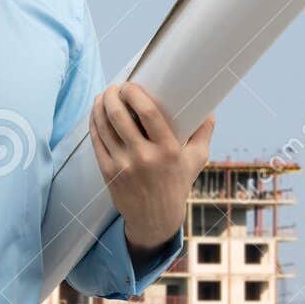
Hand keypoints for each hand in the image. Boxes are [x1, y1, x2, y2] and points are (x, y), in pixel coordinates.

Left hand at [89, 82, 214, 254]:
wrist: (155, 218)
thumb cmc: (177, 184)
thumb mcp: (196, 160)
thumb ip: (203, 134)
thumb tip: (210, 110)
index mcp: (168, 150)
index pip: (148, 113)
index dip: (134, 94)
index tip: (130, 85)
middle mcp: (144, 157)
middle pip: (120, 116)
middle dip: (113, 95)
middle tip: (115, 88)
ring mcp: (124, 165)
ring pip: (105, 127)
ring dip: (100, 106)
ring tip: (103, 96)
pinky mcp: (109, 173)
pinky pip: (97, 141)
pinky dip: (94, 123)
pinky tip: (96, 114)